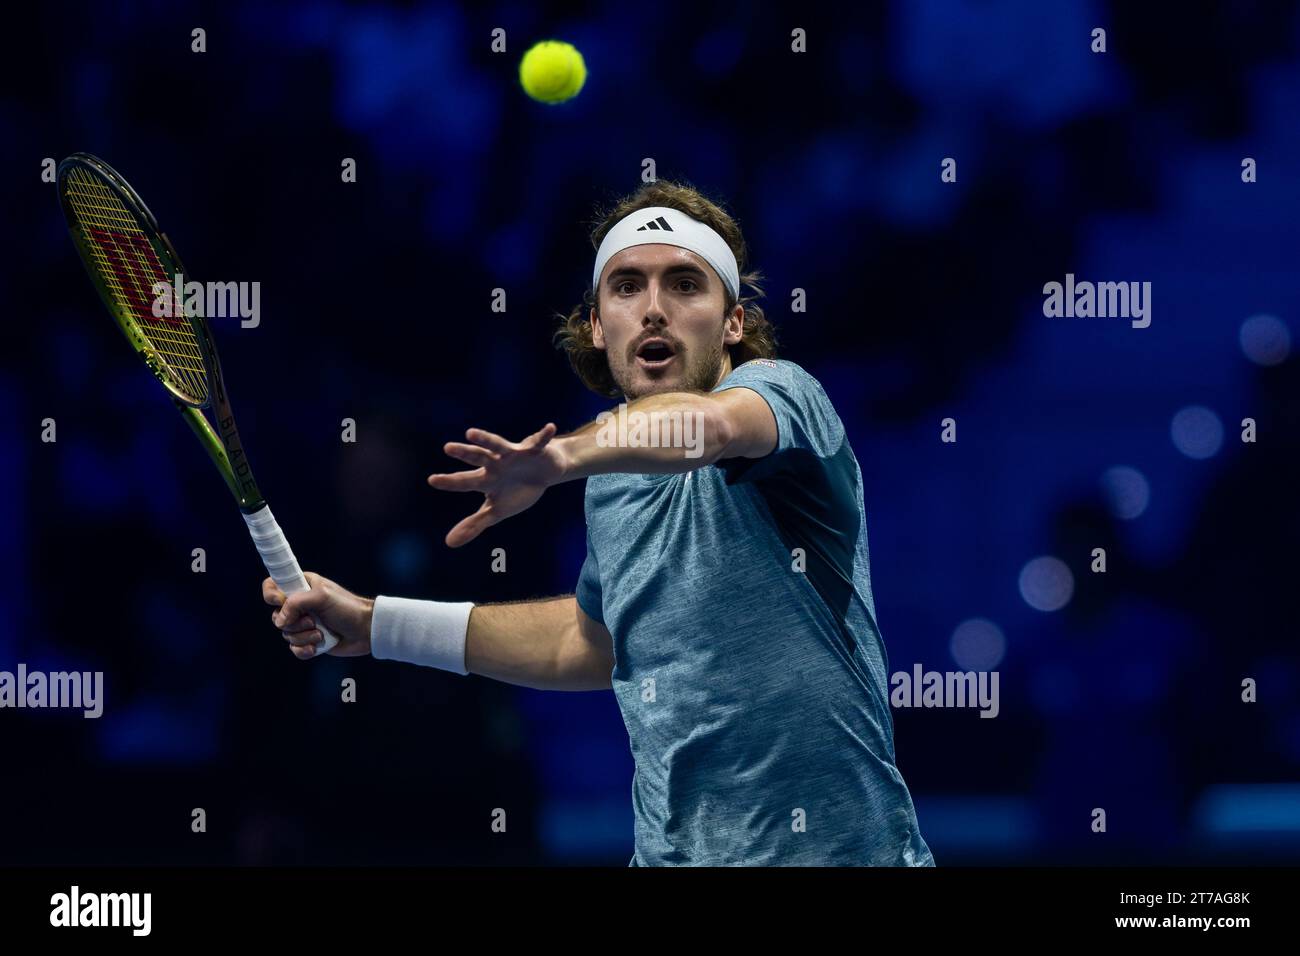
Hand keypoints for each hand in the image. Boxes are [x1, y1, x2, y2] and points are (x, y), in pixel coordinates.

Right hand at [262, 572, 373, 659]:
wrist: (366, 630)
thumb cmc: (347, 608)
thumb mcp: (322, 597)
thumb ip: (296, 603)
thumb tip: (279, 621)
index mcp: (301, 586)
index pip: (272, 586)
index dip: (271, 595)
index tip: (280, 601)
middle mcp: (300, 605)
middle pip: (276, 616)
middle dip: (293, 623)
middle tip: (312, 620)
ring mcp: (303, 624)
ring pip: (286, 635)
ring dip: (304, 637)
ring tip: (321, 634)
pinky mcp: (309, 640)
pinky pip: (294, 649)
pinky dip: (304, 649)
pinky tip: (316, 647)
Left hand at [428, 423, 564, 547]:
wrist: (542, 473)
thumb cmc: (516, 490)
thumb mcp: (496, 510)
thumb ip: (474, 524)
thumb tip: (449, 543)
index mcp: (486, 479)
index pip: (465, 481)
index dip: (450, 482)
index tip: (432, 480)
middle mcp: (496, 464)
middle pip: (477, 457)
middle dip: (464, 453)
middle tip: (447, 448)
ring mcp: (514, 455)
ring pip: (497, 445)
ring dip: (486, 439)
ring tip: (470, 433)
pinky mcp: (534, 450)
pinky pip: (538, 442)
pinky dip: (544, 435)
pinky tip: (550, 427)